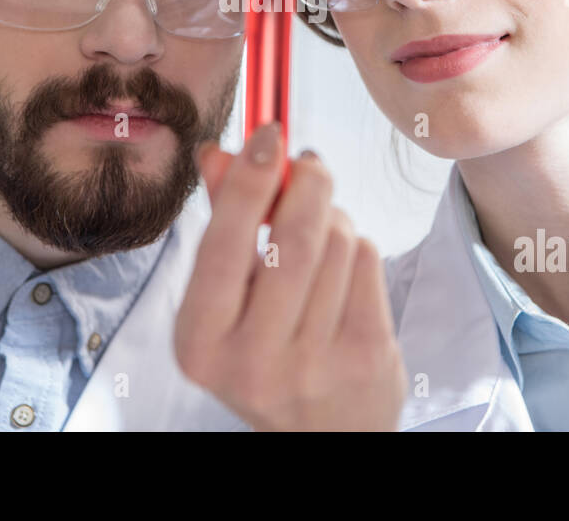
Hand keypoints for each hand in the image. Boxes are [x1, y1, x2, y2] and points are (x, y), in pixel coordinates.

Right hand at [174, 122, 405, 430]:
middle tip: (310, 166)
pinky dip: (358, 247)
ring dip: (334, 220)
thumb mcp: (226, 300)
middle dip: (307, 184)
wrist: (323, 434)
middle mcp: (253, 361)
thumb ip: (222, 223)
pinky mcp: (367, 355)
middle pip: (293, 235)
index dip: (248, 180)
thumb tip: (218, 152)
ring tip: (322, 238)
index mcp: (201, 344)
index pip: (224, 243)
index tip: (267, 134)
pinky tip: (344, 269)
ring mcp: (315, 363)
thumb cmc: (267, 351)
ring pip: (337, 242)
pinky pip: (367, 261)